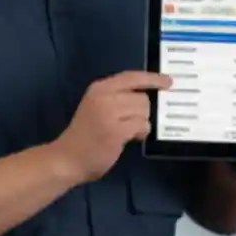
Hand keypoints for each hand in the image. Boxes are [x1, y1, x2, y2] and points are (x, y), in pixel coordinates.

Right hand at [52, 71, 171, 183]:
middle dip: (143, 112)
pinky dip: (140, 133)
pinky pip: (142, 126)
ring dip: (141, 123)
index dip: (152, 78)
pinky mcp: (116, 131)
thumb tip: (147, 97)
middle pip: (141, 97)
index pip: (131, 77)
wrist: (67, 158)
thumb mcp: (97, 107)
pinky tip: (130, 138)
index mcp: (99, 88)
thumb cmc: (85, 135)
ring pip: (144, 111)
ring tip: (128, 132)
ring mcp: (109, 113)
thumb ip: (117, 98)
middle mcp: (104, 96)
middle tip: (131, 124)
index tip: (168, 81)